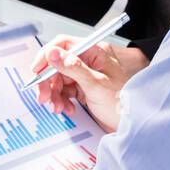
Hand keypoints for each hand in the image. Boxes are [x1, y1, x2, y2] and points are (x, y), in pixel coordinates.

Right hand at [33, 39, 148, 133]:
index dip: (47, 56)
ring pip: (59, 79)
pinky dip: (62, 100)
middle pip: (58, 64)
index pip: (64, 45)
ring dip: (54, 94)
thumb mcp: (96, 84)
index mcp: (95, 52)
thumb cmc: (123, 103)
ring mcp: (86, 75)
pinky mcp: (84, 88)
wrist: (131, 125)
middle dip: (48, 81)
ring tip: (58, 107)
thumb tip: (53, 53)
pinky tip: (67, 108)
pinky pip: (65, 91)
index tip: (37, 70)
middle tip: (43, 96)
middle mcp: (89, 61)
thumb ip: (73, 68)